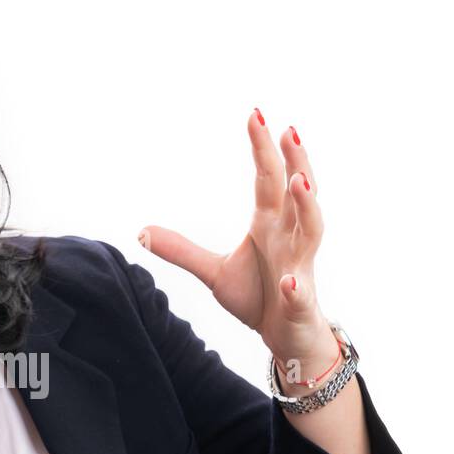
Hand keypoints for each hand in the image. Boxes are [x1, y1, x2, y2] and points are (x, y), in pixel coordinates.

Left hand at [138, 110, 335, 367]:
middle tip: (288, 129)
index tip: (255, 115)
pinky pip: (299, 294)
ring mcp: (300, 268)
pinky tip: (289, 283)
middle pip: (297, 193)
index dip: (262, 148)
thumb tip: (141, 231)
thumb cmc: (258, 297)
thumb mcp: (213, 272)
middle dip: (295, 161)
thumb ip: (181, 250)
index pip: (268, 179)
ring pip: (312, 231)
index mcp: (271, 225)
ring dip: (308, 207)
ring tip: (300, 184)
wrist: (286, 338)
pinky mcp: (300, 303)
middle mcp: (290, 238)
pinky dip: (295, 288)